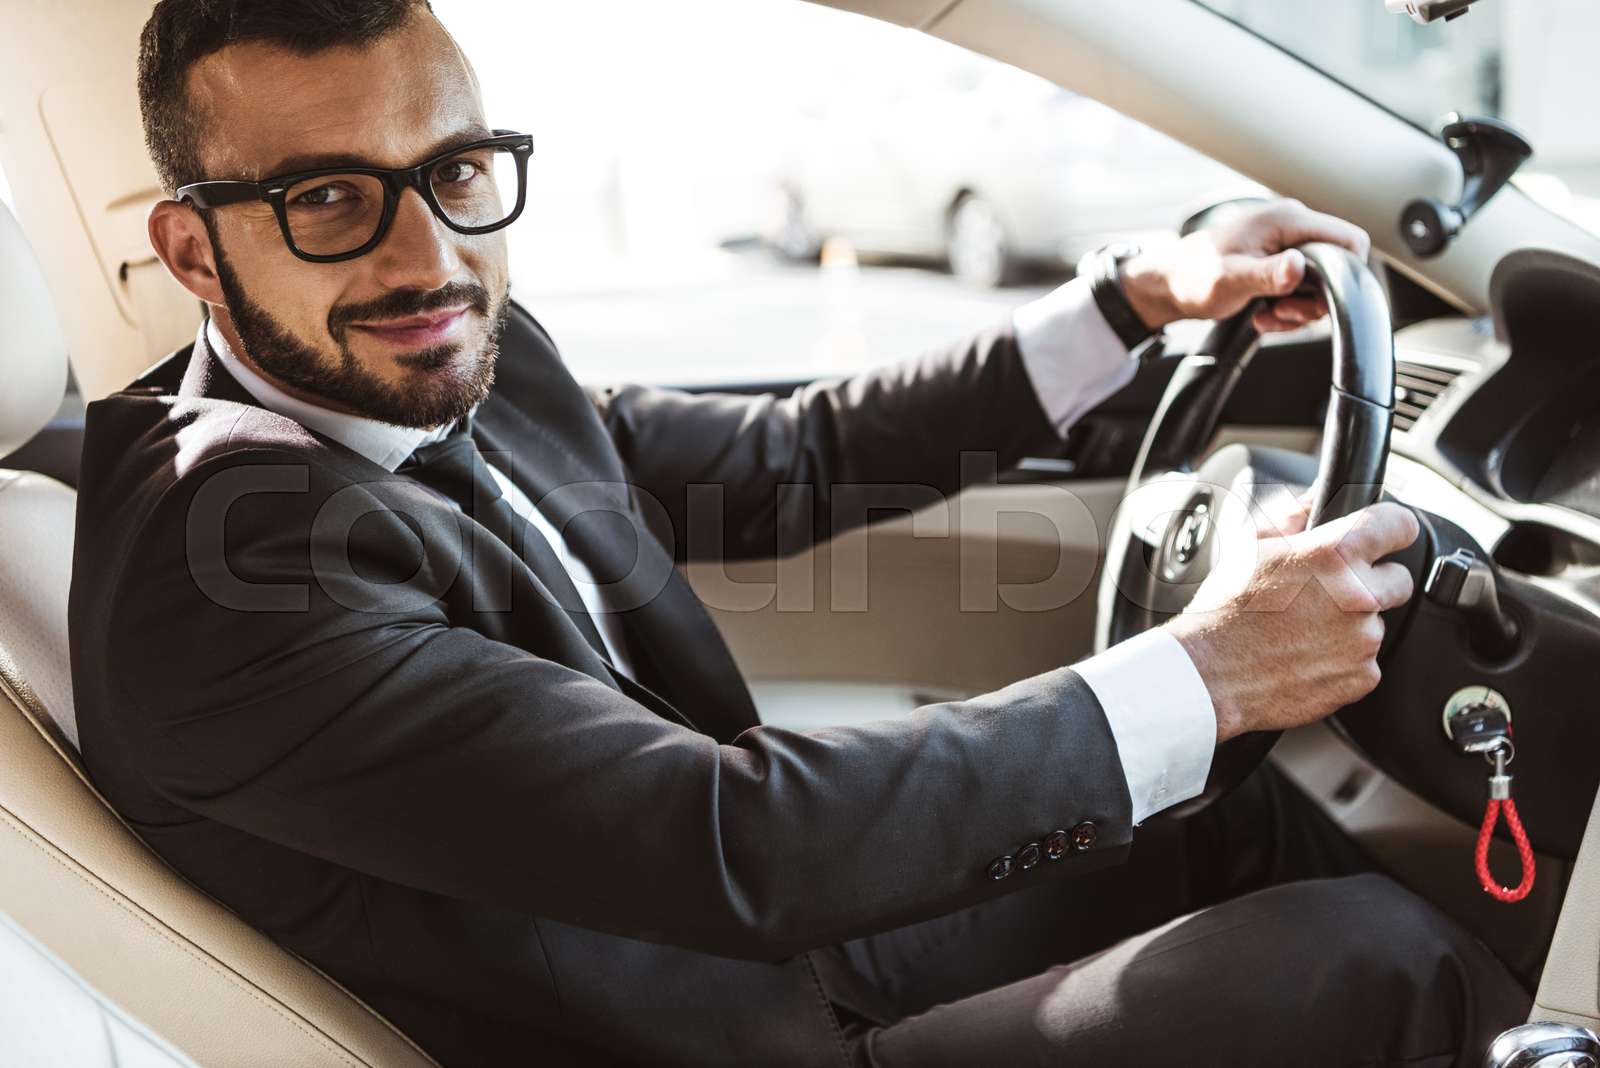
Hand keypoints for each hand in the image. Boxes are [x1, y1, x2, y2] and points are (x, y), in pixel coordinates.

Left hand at [1119, 199, 1371, 334]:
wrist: (1170, 284)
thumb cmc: (1192, 277)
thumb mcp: (1230, 279)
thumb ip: (1267, 274)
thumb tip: (1299, 267)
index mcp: (1288, 220)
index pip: (1350, 239)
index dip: (1346, 274)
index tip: (1314, 300)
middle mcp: (1293, 227)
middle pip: (1339, 266)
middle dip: (1315, 300)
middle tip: (1282, 314)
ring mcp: (1288, 244)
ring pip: (1321, 284)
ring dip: (1299, 310)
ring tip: (1267, 317)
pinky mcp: (1281, 262)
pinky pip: (1303, 290)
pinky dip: (1289, 309)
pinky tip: (1264, 316)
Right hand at [1164, 496, 1418, 742]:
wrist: (1209, 676)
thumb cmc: (1223, 610)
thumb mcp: (1250, 547)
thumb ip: (1294, 515)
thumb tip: (1316, 497)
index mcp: (1335, 554)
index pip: (1399, 525)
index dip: (1391, 529)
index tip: (1385, 537)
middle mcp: (1358, 596)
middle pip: (1398, 580)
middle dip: (1371, 582)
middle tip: (1326, 594)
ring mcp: (1363, 641)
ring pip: (1376, 624)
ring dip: (1351, 626)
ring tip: (1303, 630)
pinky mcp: (1362, 677)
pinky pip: (1365, 662)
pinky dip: (1343, 661)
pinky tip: (1306, 656)